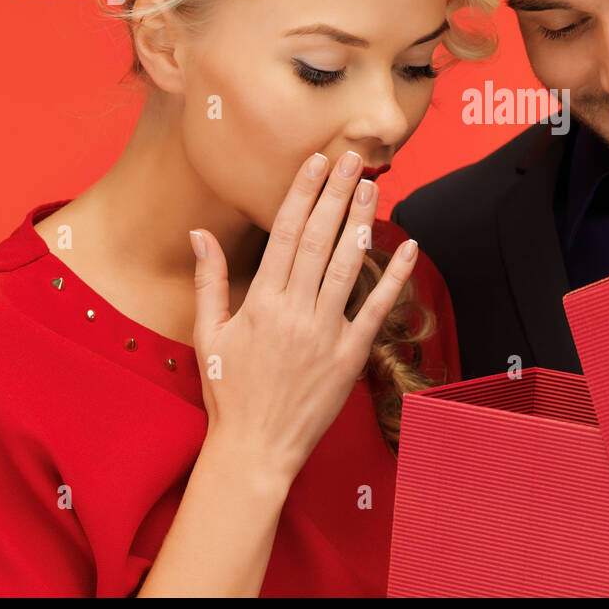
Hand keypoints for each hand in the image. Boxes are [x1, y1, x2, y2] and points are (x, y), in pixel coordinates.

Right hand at [187, 150, 417, 485]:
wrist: (254, 450)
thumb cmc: (229, 391)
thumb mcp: (209, 334)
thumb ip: (210, 280)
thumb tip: (199, 233)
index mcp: (260, 302)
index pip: (285, 234)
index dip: (302, 193)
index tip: (315, 161)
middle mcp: (295, 312)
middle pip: (320, 240)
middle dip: (336, 194)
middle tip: (352, 158)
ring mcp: (325, 333)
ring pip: (349, 266)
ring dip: (363, 222)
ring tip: (373, 186)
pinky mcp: (350, 356)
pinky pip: (376, 309)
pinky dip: (395, 277)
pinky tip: (408, 246)